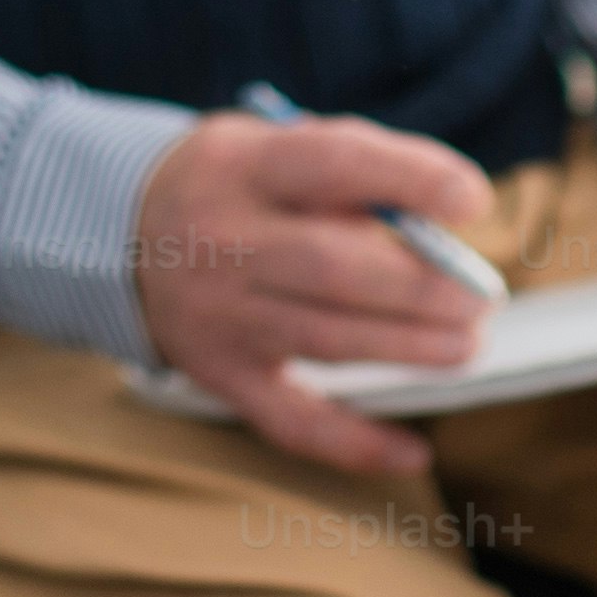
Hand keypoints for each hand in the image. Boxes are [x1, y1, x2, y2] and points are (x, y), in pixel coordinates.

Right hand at [135, 106, 500, 478]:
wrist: (115, 233)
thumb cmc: (237, 182)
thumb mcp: (272, 145)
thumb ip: (350, 168)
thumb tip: (444, 222)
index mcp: (246, 167)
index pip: (334, 165)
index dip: (410, 180)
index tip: (472, 199)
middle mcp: (226, 242)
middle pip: (334, 268)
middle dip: (420, 287)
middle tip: (480, 299)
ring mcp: (221, 316)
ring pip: (326, 340)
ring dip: (408, 348)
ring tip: (466, 347)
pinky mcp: (220, 375)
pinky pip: (292, 420)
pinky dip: (356, 443)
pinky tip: (413, 451)